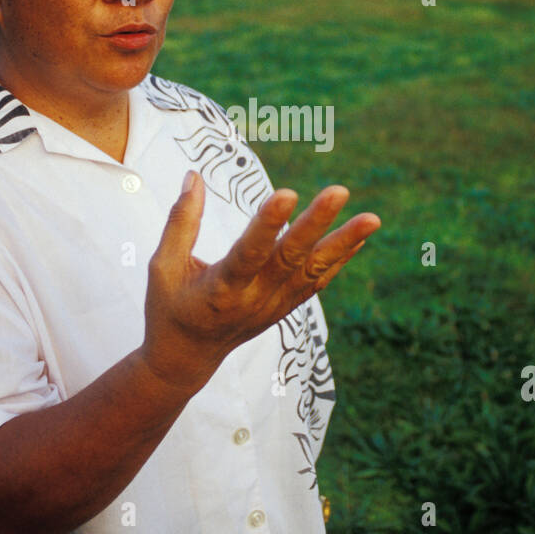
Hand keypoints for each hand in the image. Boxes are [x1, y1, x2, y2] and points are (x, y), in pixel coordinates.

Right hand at [140, 171, 380, 392]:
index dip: (267, 224)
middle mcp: (253, 299)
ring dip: (343, 244)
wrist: (185, 359)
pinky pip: (317, 283)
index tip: (286, 192)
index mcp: (220, 288)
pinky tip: (360, 237)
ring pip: (314, 272)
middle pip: (291, 258)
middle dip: (316, 223)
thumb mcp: (162, 267)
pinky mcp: (285, 308)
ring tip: (372, 219)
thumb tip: (194, 174)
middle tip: (339, 191)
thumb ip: (181, 221)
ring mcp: (274, 306)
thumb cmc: (169, 307)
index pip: (248, 253)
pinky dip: (339, 260)